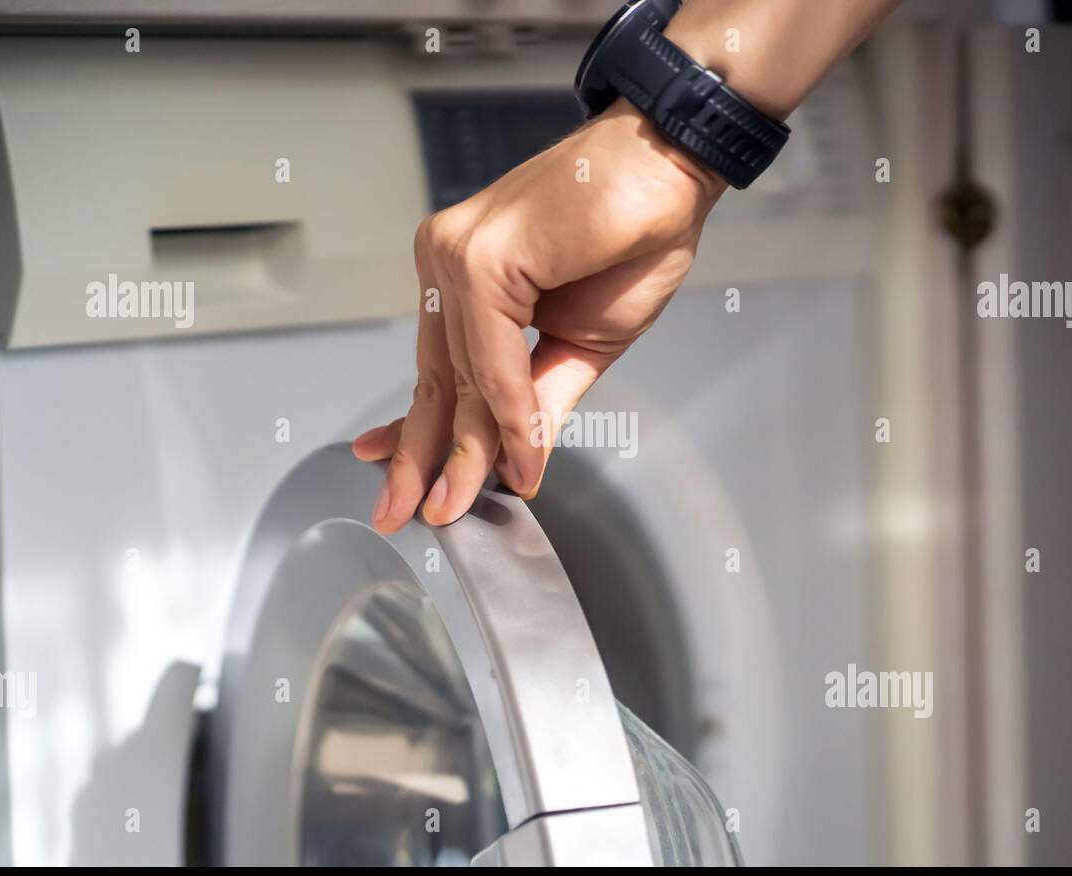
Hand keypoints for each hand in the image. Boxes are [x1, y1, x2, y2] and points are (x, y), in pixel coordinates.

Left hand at [353, 100, 725, 531]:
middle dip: (426, 455)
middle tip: (408, 512)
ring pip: (461, 376)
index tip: (402, 479)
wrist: (670, 166)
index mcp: (463, 279)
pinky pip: (491, 358)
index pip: (436, 371)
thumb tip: (519, 462)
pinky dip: (508, 413)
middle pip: (436, 378)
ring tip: (459, 504)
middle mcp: (447, 264)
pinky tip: (518, 454)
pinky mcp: (483, 256)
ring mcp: (458, 257)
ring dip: (468, 449)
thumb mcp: (584, 343)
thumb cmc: (632, 235)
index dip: (420, 431)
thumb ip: (541, 400)